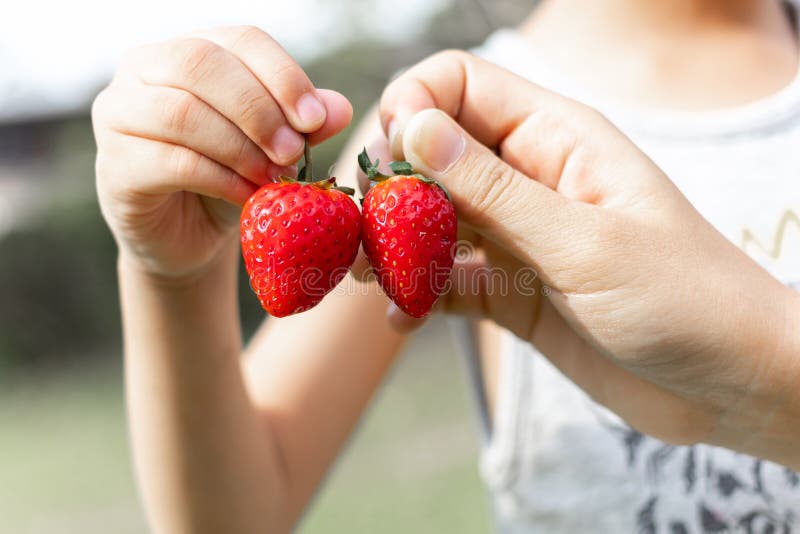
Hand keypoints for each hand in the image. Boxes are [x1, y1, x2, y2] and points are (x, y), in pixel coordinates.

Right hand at [93, 26, 351, 279]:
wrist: (189, 238)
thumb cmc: (232, 178)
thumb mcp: (273, 148)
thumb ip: (303, 125)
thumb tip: (339, 109)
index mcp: (189, 49)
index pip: (240, 40)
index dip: (282, 75)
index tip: (315, 120)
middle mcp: (143, 69)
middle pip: (202, 63)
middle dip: (259, 110)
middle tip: (294, 152)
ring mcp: (119, 114)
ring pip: (182, 112)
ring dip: (240, 147)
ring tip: (275, 178)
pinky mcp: (115, 166)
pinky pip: (171, 162)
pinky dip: (221, 179)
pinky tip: (249, 197)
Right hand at [379, 51, 799, 460]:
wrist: (727, 386)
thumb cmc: (683, 298)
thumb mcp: (583, 239)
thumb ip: (493, 189)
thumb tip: (413, 125)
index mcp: (557, 140)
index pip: (460, 86)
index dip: (413, 107)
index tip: (388, 159)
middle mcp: (530, 180)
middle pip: (434, 155)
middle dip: (390, 186)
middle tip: (361, 230)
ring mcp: (518, 237)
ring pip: (432, 221)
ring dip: (392, 243)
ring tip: (365, 275)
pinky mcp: (510, 292)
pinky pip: (446, 281)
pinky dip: (417, 295)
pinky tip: (401, 318)